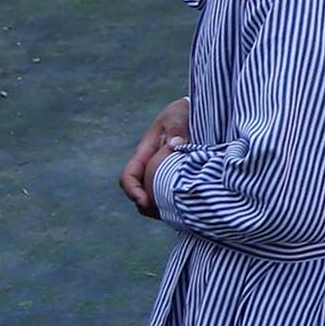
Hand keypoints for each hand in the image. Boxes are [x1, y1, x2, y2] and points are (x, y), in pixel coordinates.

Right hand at [120, 97, 190, 215]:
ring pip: (157, 197)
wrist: (195, 111)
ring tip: (183, 213)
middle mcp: (150, 167)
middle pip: (142, 194)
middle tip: (170, 214)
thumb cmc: (183, 112)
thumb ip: (177, 128)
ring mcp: (163, 173)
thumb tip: (176, 145)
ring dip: (165, 207)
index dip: (133, 192)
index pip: (129, 177)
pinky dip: (178, 203)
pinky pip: (172, 195)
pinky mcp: (178, 177)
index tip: (145, 202)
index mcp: (144, 153)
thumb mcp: (179, 115)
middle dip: (151, 207)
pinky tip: (194, 206)